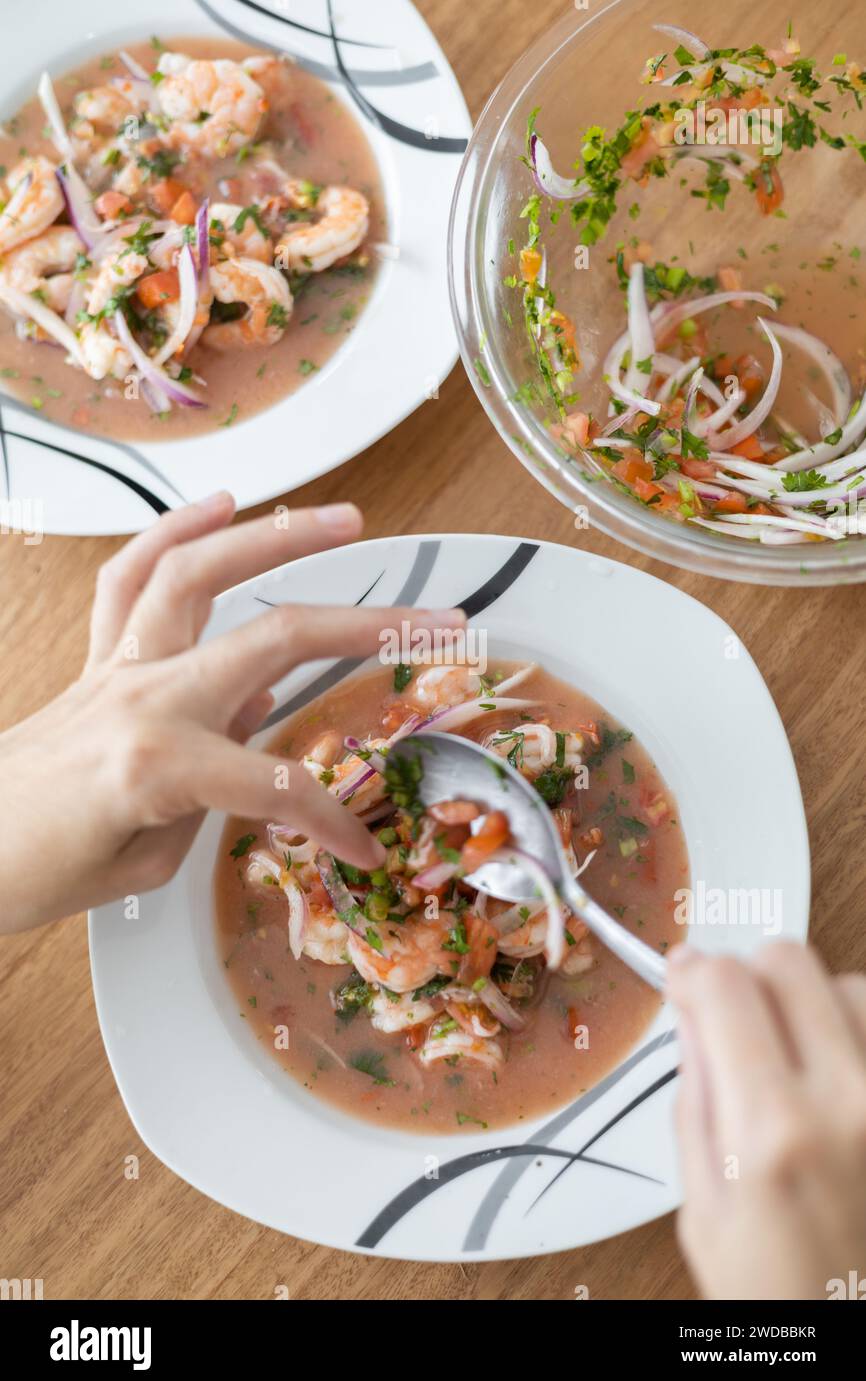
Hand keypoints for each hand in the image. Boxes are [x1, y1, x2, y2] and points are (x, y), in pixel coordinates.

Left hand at [0, 493, 463, 933]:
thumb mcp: (146, 862)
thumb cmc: (39, 872)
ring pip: (199, 574)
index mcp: (162, 767)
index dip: (331, 821)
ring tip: (340, 519)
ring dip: (273, 538)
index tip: (360, 849)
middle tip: (430, 618)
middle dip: (362, 626)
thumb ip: (213, 795)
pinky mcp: (96, 656)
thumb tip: (259, 728)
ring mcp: (118, 665)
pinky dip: (174, 532)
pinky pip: (132, 577)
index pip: (280, 787)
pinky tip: (220, 506)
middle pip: (273, 640)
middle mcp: (144, 698)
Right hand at [668, 941, 865, 1299]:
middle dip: (746, 975)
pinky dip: (851, 1034)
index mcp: (774, 1130)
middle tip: (730, 1012)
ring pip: (846, 984)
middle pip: (788, 961)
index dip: (691, 969)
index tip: (681, 975)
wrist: (851, 1334)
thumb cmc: (781, 1296)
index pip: (726, 984)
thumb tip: (692, 1016)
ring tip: (789, 1058)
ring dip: (808, 1004)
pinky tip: (830, 1076)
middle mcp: (848, 1102)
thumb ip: (696, 1096)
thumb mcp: (704, 1206)